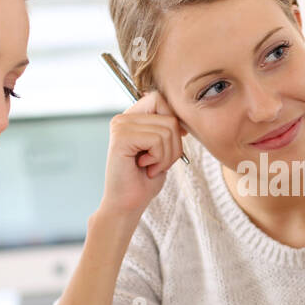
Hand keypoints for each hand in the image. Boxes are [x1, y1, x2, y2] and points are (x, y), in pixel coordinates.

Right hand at [100, 90, 186, 217]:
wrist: (128, 204)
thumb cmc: (145, 179)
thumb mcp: (163, 149)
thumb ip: (169, 128)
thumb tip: (184, 115)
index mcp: (131, 117)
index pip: (160, 99)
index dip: (173, 121)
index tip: (170, 144)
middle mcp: (123, 118)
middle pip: (169, 116)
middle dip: (174, 145)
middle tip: (158, 162)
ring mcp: (120, 127)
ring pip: (167, 130)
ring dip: (166, 156)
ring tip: (150, 167)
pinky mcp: (120, 139)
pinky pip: (157, 140)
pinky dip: (159, 159)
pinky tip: (144, 167)